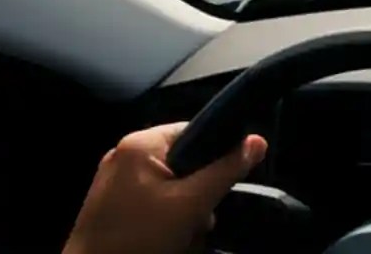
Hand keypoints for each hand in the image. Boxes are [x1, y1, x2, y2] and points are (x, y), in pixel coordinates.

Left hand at [63, 123, 266, 253]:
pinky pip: (154, 201)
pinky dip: (167, 218)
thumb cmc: (137, 238)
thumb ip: (225, 171)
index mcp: (140, 144)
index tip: (224, 183)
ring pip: (172, 186)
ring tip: (181, 234)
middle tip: (197, 218)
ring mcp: (116, 182)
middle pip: (186, 162)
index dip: (218, 155)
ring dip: (186, 210)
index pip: (196, 132)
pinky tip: (168, 239)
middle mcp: (125, 155)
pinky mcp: (113, 205)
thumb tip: (257, 142)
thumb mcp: (190, 204)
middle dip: (199, 193)